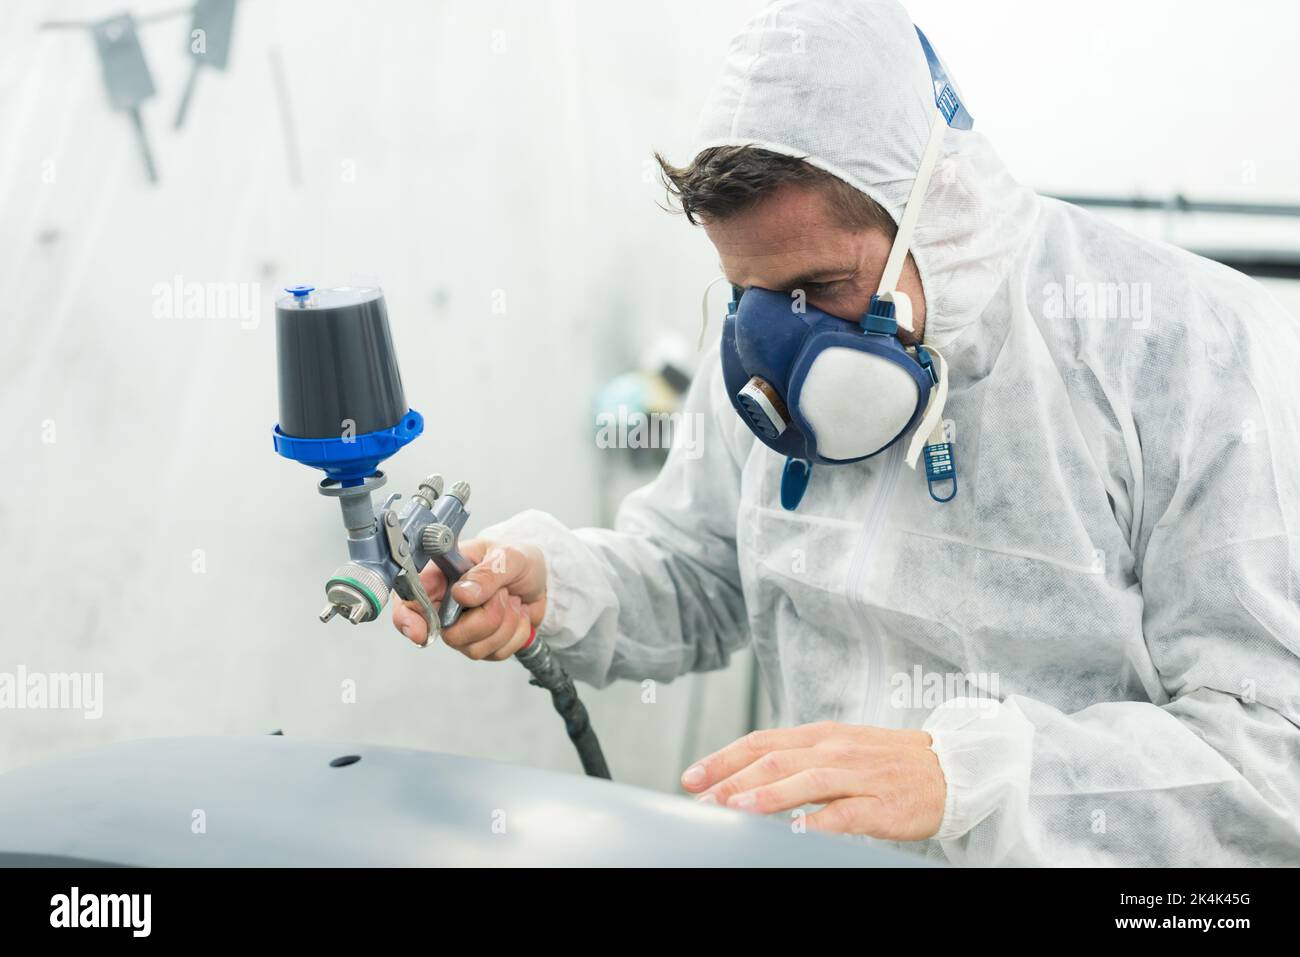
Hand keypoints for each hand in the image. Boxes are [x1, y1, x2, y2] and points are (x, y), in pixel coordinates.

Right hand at [390, 539, 547, 660]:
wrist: (542, 578)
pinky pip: (497, 653)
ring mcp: (464, 629)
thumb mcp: (507, 556)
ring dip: (505, 623)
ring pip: (475, 648)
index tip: (419, 631)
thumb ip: (486, 573)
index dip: (407, 620)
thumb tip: (462, 594)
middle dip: (485, 618)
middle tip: (502, 593)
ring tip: (510, 598)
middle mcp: (446, 607)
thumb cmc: (516, 560)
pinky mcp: (484, 644)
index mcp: (441, 578)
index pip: (409, 602)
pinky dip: (516, 633)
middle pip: (450, 634)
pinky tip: (517, 613)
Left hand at [680, 720, 945, 839]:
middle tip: (701, 798)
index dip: (723, 758)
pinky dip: (818, 822)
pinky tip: (795, 831)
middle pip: (775, 760)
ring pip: (806, 781)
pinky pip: (845, 814)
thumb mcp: (838, 749)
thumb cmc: (887, 763)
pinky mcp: (880, 805)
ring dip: (768, 795)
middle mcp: (835, 750)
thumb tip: (746, 774)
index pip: (761, 742)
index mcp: (820, 736)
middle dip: (733, 778)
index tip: (691, 777)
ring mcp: (858, 776)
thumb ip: (797, 758)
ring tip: (736, 807)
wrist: (950, 770)